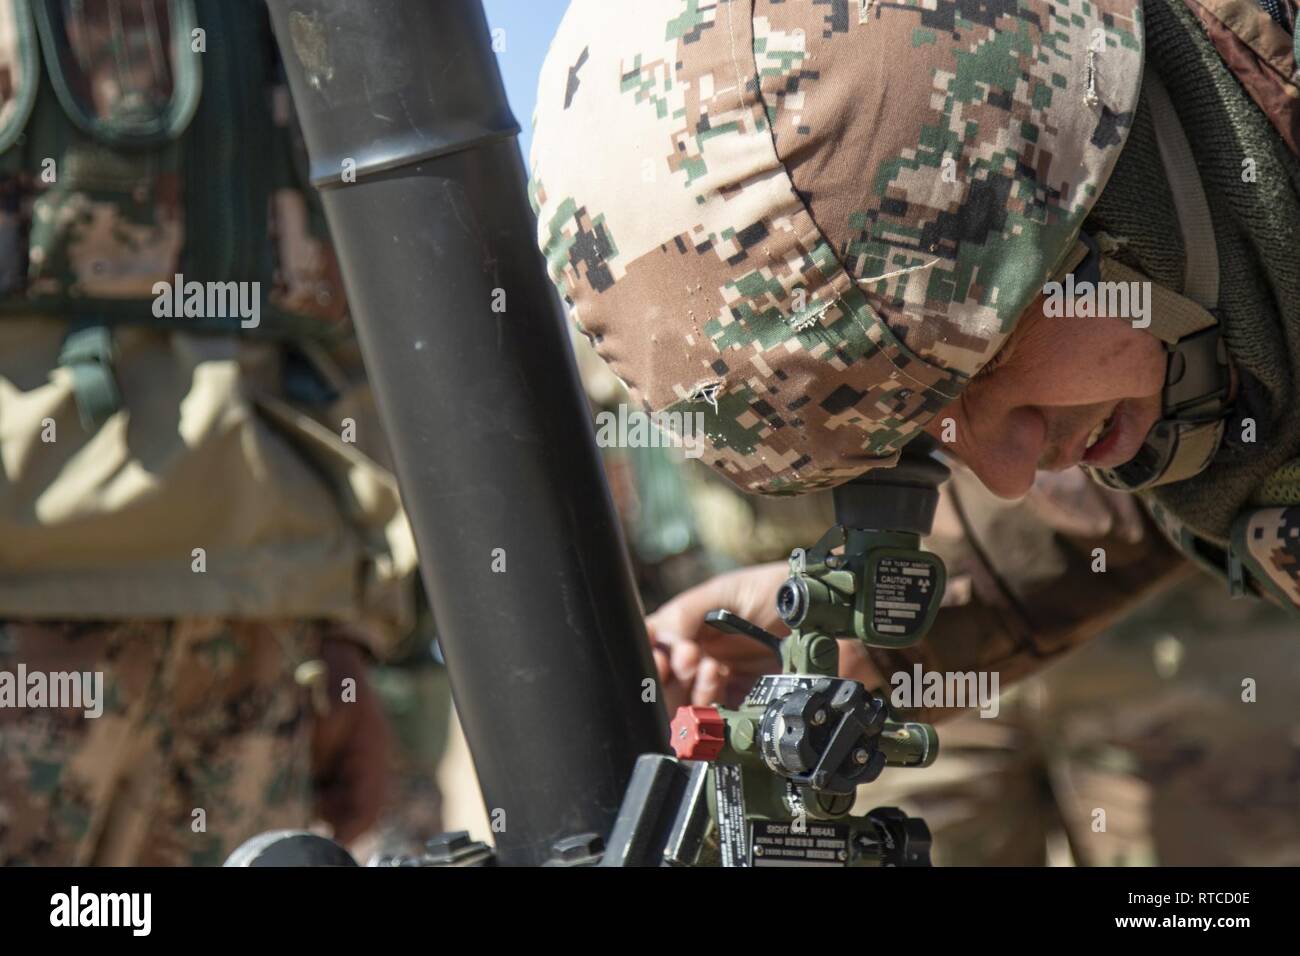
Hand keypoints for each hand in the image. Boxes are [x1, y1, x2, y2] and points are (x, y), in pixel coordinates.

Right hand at [646, 562, 790, 710]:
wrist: (817, 613)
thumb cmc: (769, 590)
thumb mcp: (724, 591)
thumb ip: (686, 613)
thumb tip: (665, 642)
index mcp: (681, 625)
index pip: (648, 645)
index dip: (647, 657)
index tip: (660, 658)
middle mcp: (692, 653)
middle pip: (661, 680)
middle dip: (671, 675)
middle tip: (690, 659)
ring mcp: (711, 679)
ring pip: (682, 701)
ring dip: (692, 688)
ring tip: (711, 668)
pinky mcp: (735, 699)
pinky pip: (710, 714)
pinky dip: (710, 703)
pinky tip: (722, 680)